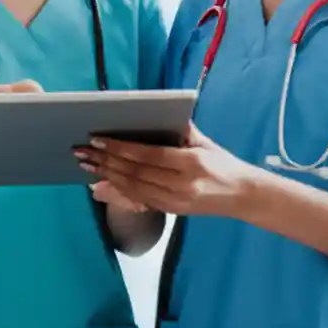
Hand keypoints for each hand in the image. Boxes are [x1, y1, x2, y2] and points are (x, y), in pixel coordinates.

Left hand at [77, 123, 257, 217]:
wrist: (245, 196)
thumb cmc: (224, 164)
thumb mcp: (204, 143)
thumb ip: (179, 131)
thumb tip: (150, 116)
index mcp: (191, 163)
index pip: (148, 155)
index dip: (120, 148)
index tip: (98, 140)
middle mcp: (182, 184)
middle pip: (136, 173)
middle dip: (106, 162)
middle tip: (82, 152)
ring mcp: (176, 201)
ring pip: (134, 188)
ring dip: (108, 176)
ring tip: (87, 165)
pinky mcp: (173, 211)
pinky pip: (141, 199)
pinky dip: (120, 189)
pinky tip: (104, 181)